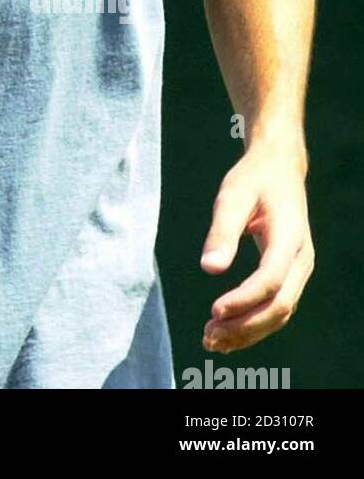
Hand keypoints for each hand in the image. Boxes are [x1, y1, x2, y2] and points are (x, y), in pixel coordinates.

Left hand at [199, 142, 313, 352]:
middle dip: (245, 326)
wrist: (279, 168)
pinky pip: (277, 307)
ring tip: (212, 341)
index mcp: (290, 238)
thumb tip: (209, 268)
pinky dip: (254, 324)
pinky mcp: (290, 274)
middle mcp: (301, 260)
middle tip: (208, 337)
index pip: (270, 280)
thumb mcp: (232, 195)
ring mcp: (299, 270)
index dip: (244, 300)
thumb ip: (222, 231)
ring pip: (279, 313)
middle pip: (279, 306)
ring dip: (248, 331)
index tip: (213, 311)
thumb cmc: (254, 179)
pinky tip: (228, 334)